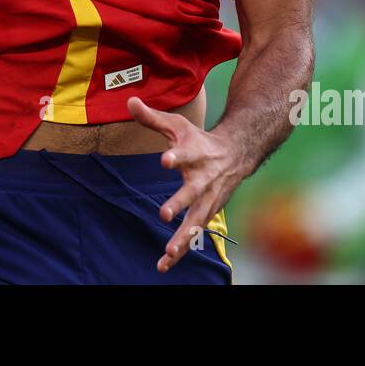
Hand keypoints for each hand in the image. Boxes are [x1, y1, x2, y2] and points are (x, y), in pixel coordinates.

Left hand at [128, 95, 248, 272]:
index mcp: (195, 154)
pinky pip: (193, 235)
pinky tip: (164, 264)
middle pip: (192, 193)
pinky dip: (181, 251)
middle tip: (164, 214)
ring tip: (167, 253)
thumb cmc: (199, 140)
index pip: (186, 154)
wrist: (236, 154)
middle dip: (179, 204)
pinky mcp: (207, 214)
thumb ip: (152, 117)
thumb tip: (128, 100)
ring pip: (196, 221)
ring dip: (182, 238)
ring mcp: (207, 199)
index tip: (165, 160)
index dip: (176, 156)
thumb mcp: (177, 125)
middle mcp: (203, 178)